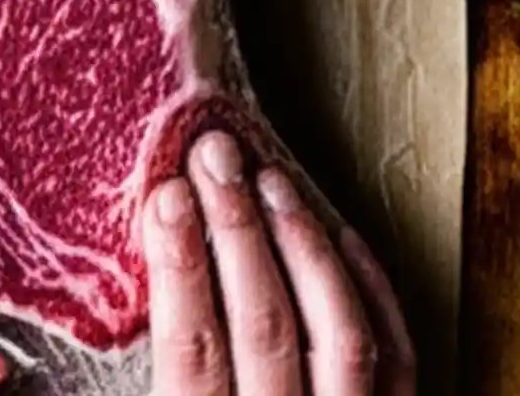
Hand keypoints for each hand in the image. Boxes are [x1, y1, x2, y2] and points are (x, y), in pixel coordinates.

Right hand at [143, 132, 416, 394]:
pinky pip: (395, 359)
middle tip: (215, 157)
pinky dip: (371, 291)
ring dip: (302, 246)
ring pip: (339, 333)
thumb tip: (124, 276)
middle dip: (236, 229)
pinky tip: (339, 236)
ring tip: (271, 180)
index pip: (190, 346)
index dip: (178, 265)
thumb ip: (158, 362)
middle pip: (263, 324)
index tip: (169, 196)